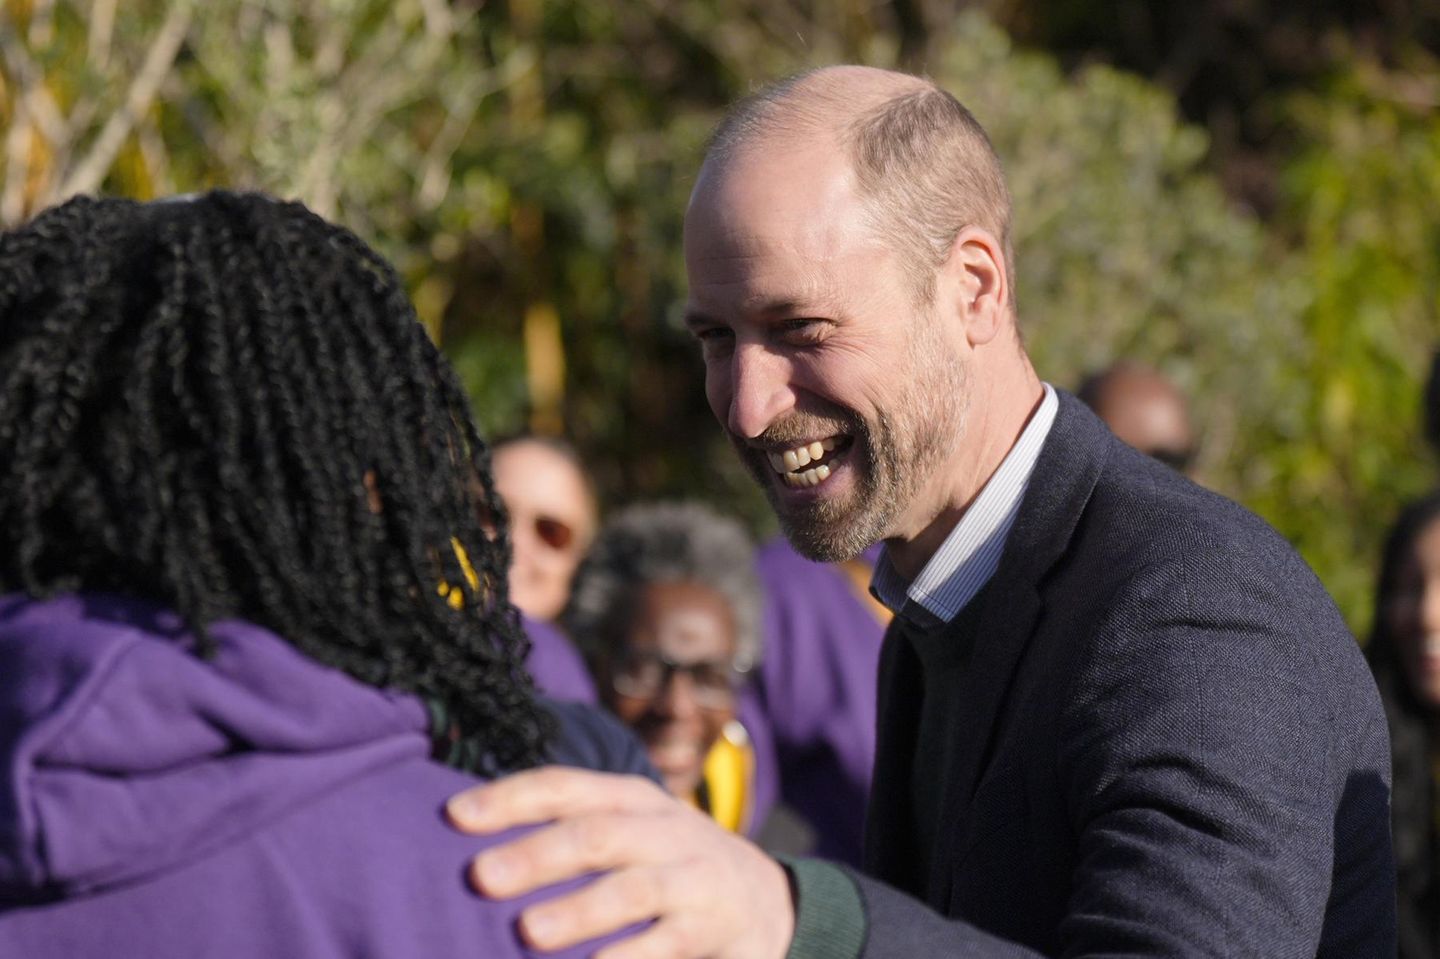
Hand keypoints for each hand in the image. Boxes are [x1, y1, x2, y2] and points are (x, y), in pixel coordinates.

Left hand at [446, 766, 794, 958]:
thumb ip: (571, 828)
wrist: (768, 899)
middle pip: (596, 834)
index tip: (455, 816)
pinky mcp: (710, 928)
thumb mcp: (630, 828)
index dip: (512, 797)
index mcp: (632, 797)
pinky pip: (666, 944)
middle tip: (481, 876)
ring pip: (632, 889)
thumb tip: (470, 839)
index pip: (567, 787)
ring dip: (579, 911)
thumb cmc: (668, 863)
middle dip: (537, 853)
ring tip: (529, 932)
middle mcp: (663, 829)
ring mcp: (692, 877)